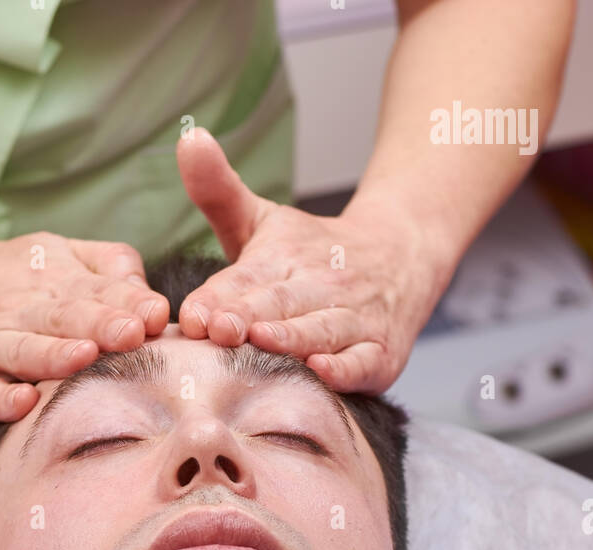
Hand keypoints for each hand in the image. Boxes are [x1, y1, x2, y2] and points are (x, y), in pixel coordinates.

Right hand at [0, 229, 170, 419]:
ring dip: (53, 356)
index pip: (93, 290)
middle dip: (99, 325)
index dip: (125, 303)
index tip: (156, 314)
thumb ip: (106, 266)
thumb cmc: (4, 279)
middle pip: (63, 318)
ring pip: (22, 351)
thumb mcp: (52, 254)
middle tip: (133, 333)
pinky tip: (23, 403)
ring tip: (84, 356)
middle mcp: (19, 311)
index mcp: (50, 281)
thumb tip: (151, 295)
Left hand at [176, 128, 442, 393]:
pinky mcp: (378, 354)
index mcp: (280, 259)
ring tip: (261, 340)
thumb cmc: (313, 253)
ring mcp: (351, 321)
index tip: (193, 313)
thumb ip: (219, 190)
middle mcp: (317, 288)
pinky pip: (361, 362)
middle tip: (216, 328)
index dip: (218, 297)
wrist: (404, 255)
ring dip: (291, 338)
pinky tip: (320, 370)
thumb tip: (188, 136)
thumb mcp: (263, 219)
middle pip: (277, 304)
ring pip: (318, 331)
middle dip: (246, 316)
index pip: (243, 280)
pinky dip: (343, 368)